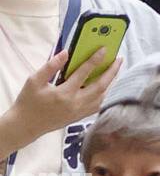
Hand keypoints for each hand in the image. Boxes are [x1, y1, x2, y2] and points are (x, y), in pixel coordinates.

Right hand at [5, 47, 120, 149]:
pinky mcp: (77, 118)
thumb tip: (66, 52)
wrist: (23, 127)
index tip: (105, 49)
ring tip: (115, 71)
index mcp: (64, 94)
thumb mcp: (34, 81)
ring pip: (101, 98)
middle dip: (112, 72)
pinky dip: (104, 95)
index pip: (84, 73)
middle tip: (119, 59)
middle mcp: (74, 104)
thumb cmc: (28, 102)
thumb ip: (51, 66)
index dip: (96, 59)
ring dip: (111, 84)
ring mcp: (77, 113)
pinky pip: (96, 106)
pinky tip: (106, 87)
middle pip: (100, 87)